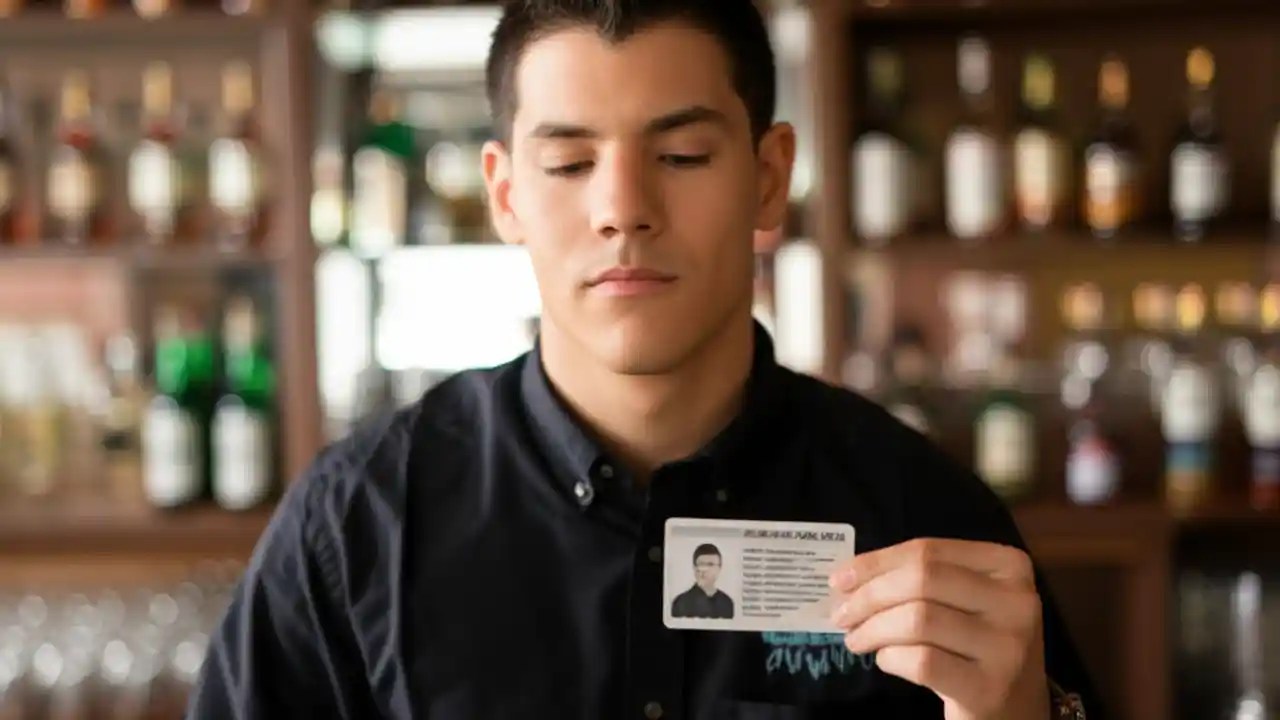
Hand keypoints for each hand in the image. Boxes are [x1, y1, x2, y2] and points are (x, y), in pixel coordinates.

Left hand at [827, 538, 1049, 719]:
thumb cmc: (978, 646)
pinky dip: (891, 658)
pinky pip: (921, 661)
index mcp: (1009, 565)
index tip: (839, 579)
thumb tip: (848, 576)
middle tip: (841, 614)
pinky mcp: (989, 688)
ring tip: (856, 640)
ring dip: (873, 629)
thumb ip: (917, 580)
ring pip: (918, 619)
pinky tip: (886, 660)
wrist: (1015, 709)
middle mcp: (1017, 601)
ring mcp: (1007, 646)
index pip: (928, 550)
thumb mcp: (963, 602)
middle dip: (869, 596)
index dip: (876, 563)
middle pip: (921, 580)